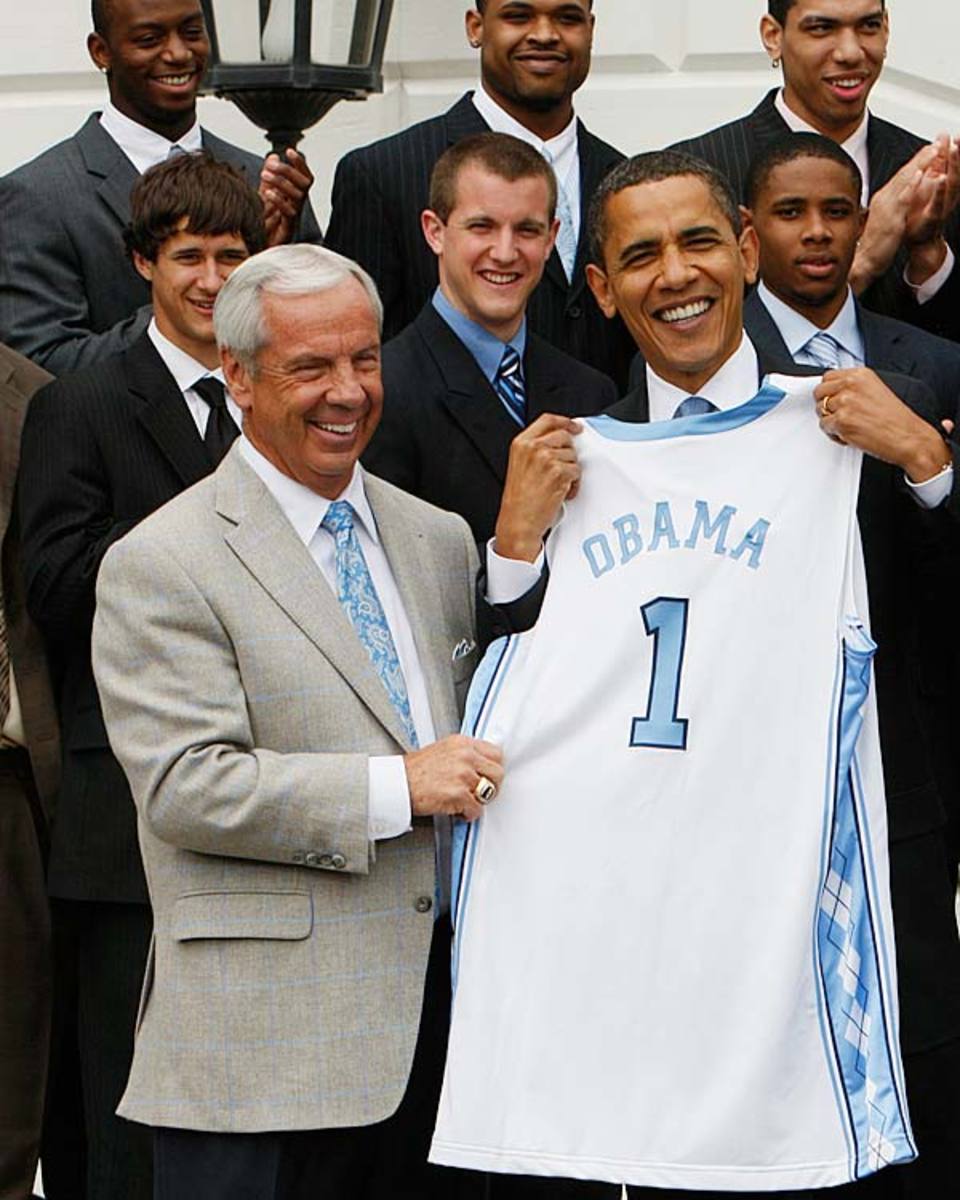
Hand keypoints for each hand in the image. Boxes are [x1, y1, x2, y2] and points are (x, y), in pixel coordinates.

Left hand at [259, 148, 314, 246]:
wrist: (259, 248)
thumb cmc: (264, 223)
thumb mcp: (265, 194)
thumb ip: (270, 176)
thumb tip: (273, 156)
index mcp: (294, 196)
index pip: (305, 176)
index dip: (300, 163)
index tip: (289, 151)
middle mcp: (298, 206)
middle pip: (304, 183)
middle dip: (288, 171)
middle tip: (270, 165)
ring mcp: (294, 217)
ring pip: (298, 196)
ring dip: (281, 182)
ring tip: (265, 175)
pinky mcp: (288, 229)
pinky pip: (290, 213)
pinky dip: (279, 201)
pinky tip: (268, 194)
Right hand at [404, 735, 503, 822]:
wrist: (397, 784)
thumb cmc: (415, 771)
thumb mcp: (443, 750)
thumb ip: (464, 754)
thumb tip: (482, 764)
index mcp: (462, 743)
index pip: (496, 753)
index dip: (493, 768)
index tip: (488, 776)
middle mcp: (465, 756)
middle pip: (498, 772)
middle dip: (491, 785)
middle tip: (479, 792)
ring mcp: (463, 775)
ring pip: (489, 792)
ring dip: (479, 800)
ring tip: (466, 801)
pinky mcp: (458, 794)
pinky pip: (477, 809)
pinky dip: (468, 814)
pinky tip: (457, 810)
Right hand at [494, 413, 581, 562]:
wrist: (518, 521)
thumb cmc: (519, 500)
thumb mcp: (520, 465)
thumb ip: (536, 448)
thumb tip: (559, 441)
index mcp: (521, 443)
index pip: (548, 420)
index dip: (565, 421)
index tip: (574, 426)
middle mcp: (534, 448)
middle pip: (564, 436)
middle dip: (568, 452)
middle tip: (561, 468)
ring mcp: (547, 459)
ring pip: (573, 455)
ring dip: (570, 470)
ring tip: (556, 484)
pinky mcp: (559, 472)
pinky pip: (577, 471)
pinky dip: (573, 483)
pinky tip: (560, 492)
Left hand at [815, 367, 950, 480]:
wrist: (909, 437)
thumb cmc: (896, 419)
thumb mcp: (875, 390)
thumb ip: (854, 387)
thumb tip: (833, 391)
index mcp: (860, 375)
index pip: (828, 377)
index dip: (829, 391)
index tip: (834, 400)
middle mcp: (851, 385)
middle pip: (819, 393)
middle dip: (826, 406)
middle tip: (841, 415)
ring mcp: (845, 402)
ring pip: (820, 411)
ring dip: (831, 421)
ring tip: (850, 426)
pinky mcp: (841, 421)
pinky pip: (824, 427)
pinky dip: (834, 434)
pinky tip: (851, 434)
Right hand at [850, 144, 936, 292]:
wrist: (864, 262)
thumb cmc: (873, 245)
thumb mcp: (883, 220)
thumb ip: (890, 207)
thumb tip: (896, 199)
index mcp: (883, 199)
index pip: (902, 176)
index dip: (916, 161)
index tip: (928, 150)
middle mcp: (884, 199)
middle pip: (905, 173)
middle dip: (921, 156)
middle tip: (937, 142)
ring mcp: (888, 207)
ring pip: (906, 181)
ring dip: (920, 163)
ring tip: (934, 150)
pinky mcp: (892, 218)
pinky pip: (904, 198)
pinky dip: (912, 185)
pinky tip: (921, 174)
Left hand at [904, 134, 959, 247]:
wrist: (919, 239)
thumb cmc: (921, 213)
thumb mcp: (928, 184)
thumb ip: (935, 164)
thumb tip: (940, 140)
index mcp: (942, 183)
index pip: (948, 162)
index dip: (952, 147)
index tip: (952, 132)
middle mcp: (946, 192)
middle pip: (954, 168)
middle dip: (957, 152)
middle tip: (958, 137)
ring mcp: (942, 203)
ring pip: (951, 182)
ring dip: (953, 165)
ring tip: (953, 150)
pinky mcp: (934, 215)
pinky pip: (938, 201)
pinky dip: (940, 190)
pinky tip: (941, 179)